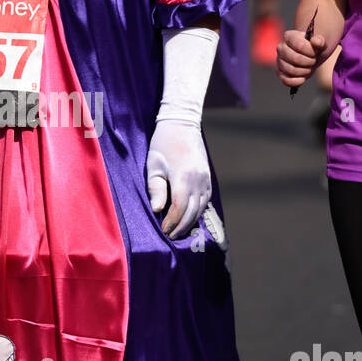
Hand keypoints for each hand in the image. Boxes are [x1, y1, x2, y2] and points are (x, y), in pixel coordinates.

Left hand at [146, 118, 211, 240]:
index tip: (163, 231)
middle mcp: (198, 180)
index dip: (171, 222)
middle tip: (169, 236)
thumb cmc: (163, 144)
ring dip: (190, 222)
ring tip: (177, 231)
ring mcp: (205, 179)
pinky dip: (197, 212)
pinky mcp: (208, 178)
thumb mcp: (154, 164)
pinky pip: (205, 201)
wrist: (182, 124)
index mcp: (183, 177)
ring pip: (200, 209)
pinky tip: (188, 218)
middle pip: (191, 212)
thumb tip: (157, 210)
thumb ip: (156, 188)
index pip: (179, 208)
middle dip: (180, 227)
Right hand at [276, 27, 327, 88]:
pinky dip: (296, 81)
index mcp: (289, 36)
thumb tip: (315, 41)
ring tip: (309, 68)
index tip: (316, 53)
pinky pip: (286, 80)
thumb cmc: (314, 48)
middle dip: (309, 62)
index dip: (311, 52)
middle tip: (313, 61)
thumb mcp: (320, 43)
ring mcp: (279, 60)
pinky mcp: (280, 72)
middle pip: (295, 58)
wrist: (311, 56)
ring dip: (304, 71)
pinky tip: (303, 78)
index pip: (300, 45)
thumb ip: (320, 41)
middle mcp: (281, 47)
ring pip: (291, 70)